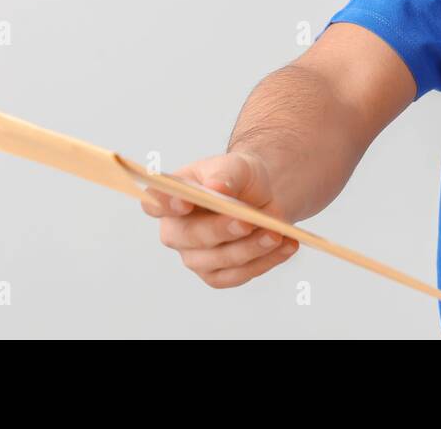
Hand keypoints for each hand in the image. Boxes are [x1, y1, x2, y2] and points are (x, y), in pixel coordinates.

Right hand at [140, 149, 299, 287]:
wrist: (260, 196)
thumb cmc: (238, 177)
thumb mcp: (237, 165)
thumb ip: (226, 173)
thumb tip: (218, 188)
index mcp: (171, 197)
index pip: (154, 202)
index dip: (164, 203)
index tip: (185, 200)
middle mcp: (176, 230)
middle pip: (188, 237)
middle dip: (219, 230)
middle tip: (247, 221)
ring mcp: (195, 256)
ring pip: (217, 261)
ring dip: (249, 249)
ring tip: (276, 234)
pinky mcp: (217, 274)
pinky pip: (238, 275)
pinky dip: (264, 261)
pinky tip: (285, 245)